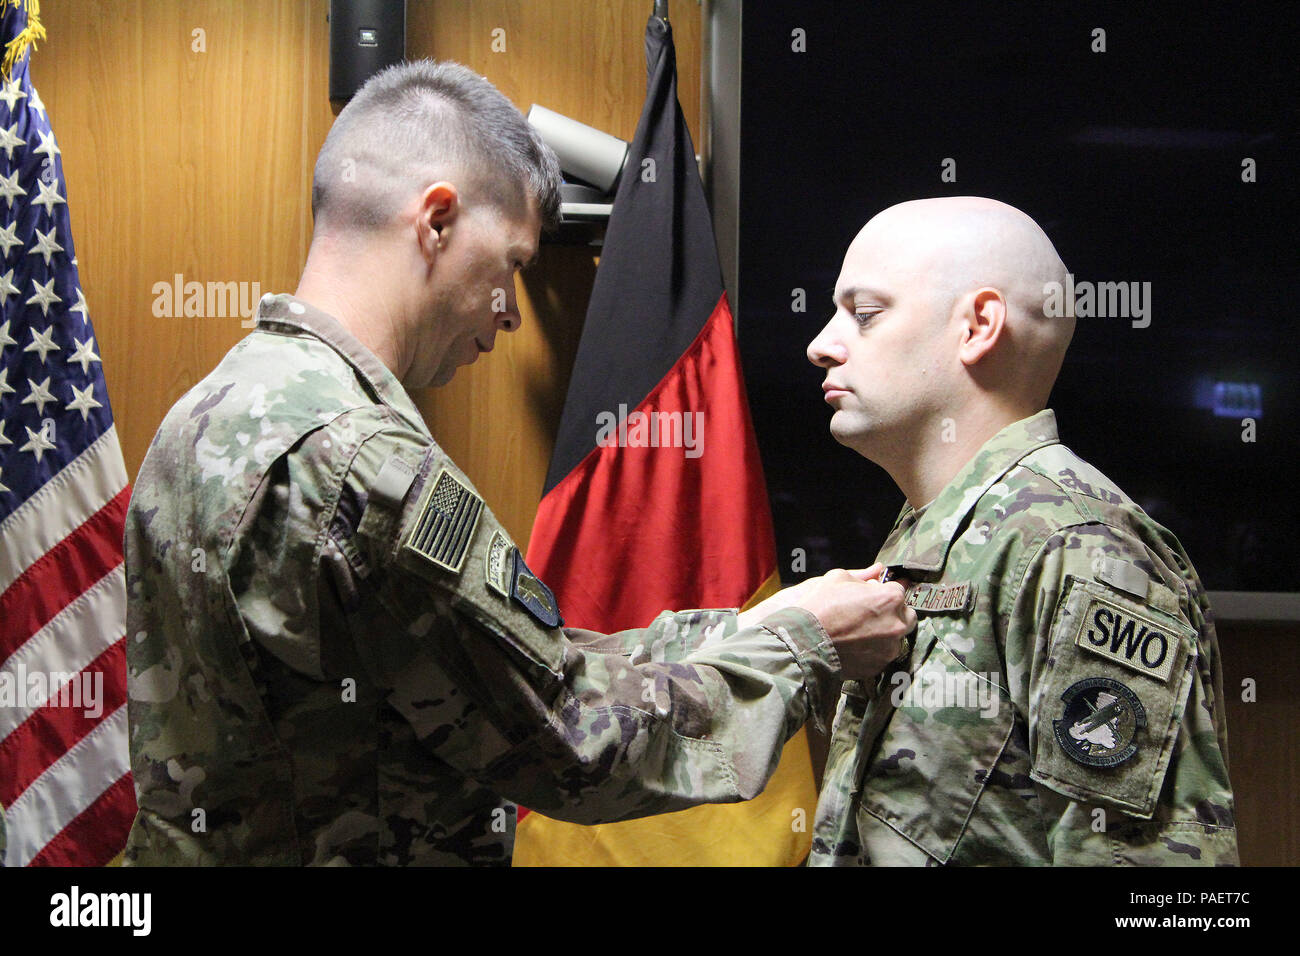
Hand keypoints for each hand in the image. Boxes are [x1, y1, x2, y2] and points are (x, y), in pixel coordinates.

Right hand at [741, 566, 914, 681]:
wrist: (804, 643)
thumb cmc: (820, 606)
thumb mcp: (838, 578)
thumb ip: (863, 575)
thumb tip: (877, 572)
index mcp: (890, 599)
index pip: (899, 590)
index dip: (885, 591)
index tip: (875, 594)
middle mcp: (897, 624)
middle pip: (907, 615)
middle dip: (894, 612)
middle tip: (872, 612)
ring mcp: (889, 648)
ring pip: (896, 637)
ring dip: (885, 632)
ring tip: (860, 631)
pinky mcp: (880, 666)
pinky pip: (883, 654)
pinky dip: (874, 649)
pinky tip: (855, 645)